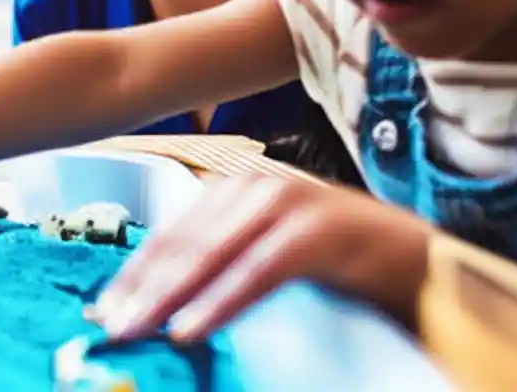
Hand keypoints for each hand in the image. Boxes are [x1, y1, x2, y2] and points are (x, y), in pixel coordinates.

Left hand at [85, 175, 431, 341]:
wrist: (416, 257)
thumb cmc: (333, 261)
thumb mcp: (260, 254)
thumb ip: (213, 265)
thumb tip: (151, 301)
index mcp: (231, 190)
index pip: (168, 237)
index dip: (131, 276)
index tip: (100, 313)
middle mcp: (252, 186)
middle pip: (181, 246)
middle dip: (140, 291)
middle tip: (109, 330)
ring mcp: (286, 202)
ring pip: (211, 256)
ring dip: (168, 298)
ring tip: (137, 331)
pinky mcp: (317, 230)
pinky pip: (257, 272)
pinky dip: (221, 302)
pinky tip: (191, 328)